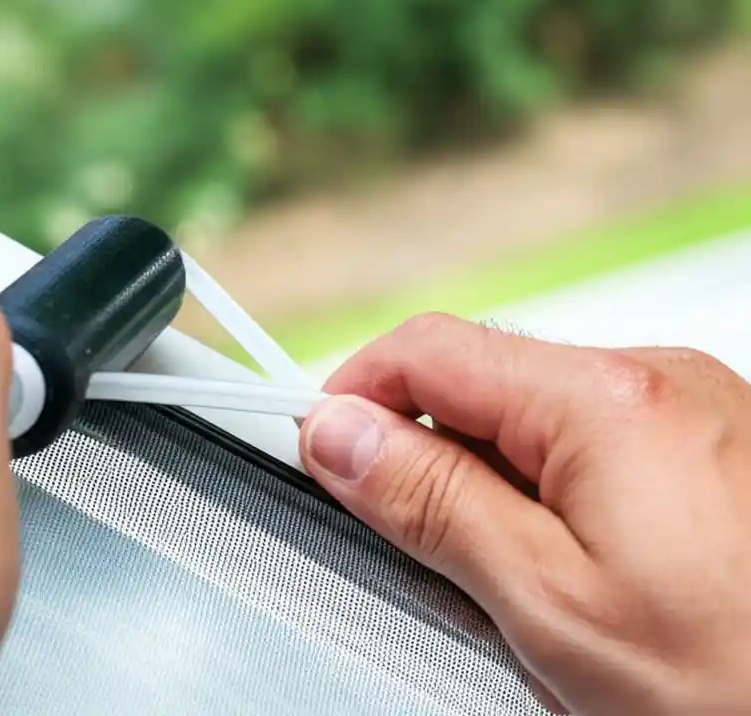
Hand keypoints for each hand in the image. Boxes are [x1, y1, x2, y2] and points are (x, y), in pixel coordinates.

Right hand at [301, 313, 750, 714]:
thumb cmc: (731, 678)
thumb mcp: (546, 603)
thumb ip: (431, 503)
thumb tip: (338, 434)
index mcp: (606, 400)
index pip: (426, 349)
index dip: (353, 395)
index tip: (318, 457)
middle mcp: (656, 378)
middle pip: (480, 378)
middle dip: (423, 449)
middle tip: (415, 546)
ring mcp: (693, 405)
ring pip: (533, 413)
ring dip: (487, 477)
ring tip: (506, 576)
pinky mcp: (715, 441)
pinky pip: (594, 440)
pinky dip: (551, 490)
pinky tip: (572, 567)